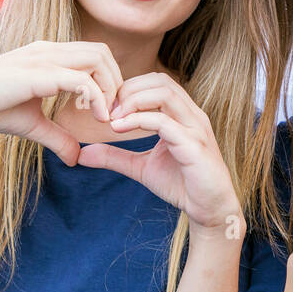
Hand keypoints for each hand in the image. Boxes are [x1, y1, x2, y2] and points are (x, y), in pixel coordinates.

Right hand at [0, 40, 122, 166]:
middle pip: (102, 52)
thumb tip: (76, 158)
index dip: (109, 81)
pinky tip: (92, 117)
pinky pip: (81, 80)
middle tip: (110, 113)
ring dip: (109, 89)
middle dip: (115, 82)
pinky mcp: (38, 73)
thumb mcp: (32, 125)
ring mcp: (44, 58)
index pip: (95, 54)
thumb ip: (57, 137)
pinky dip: (95, 98)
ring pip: (97, 60)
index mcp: (50, 55)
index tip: (104, 111)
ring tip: (101, 116)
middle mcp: (50, 50)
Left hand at [75, 72, 241, 230]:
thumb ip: (115, 157)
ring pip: (164, 94)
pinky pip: (164, 122)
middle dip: (128, 90)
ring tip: (112, 118)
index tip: (107, 108)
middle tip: (106, 111)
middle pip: (160, 81)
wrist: (209, 210)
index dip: (129, 88)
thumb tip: (83, 154)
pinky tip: (118, 129)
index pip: (156, 82)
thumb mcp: (141, 167)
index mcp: (183, 115)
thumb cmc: (182, 185)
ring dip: (132, 101)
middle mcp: (192, 115)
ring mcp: (195, 128)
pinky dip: (137, 120)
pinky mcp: (194, 146)